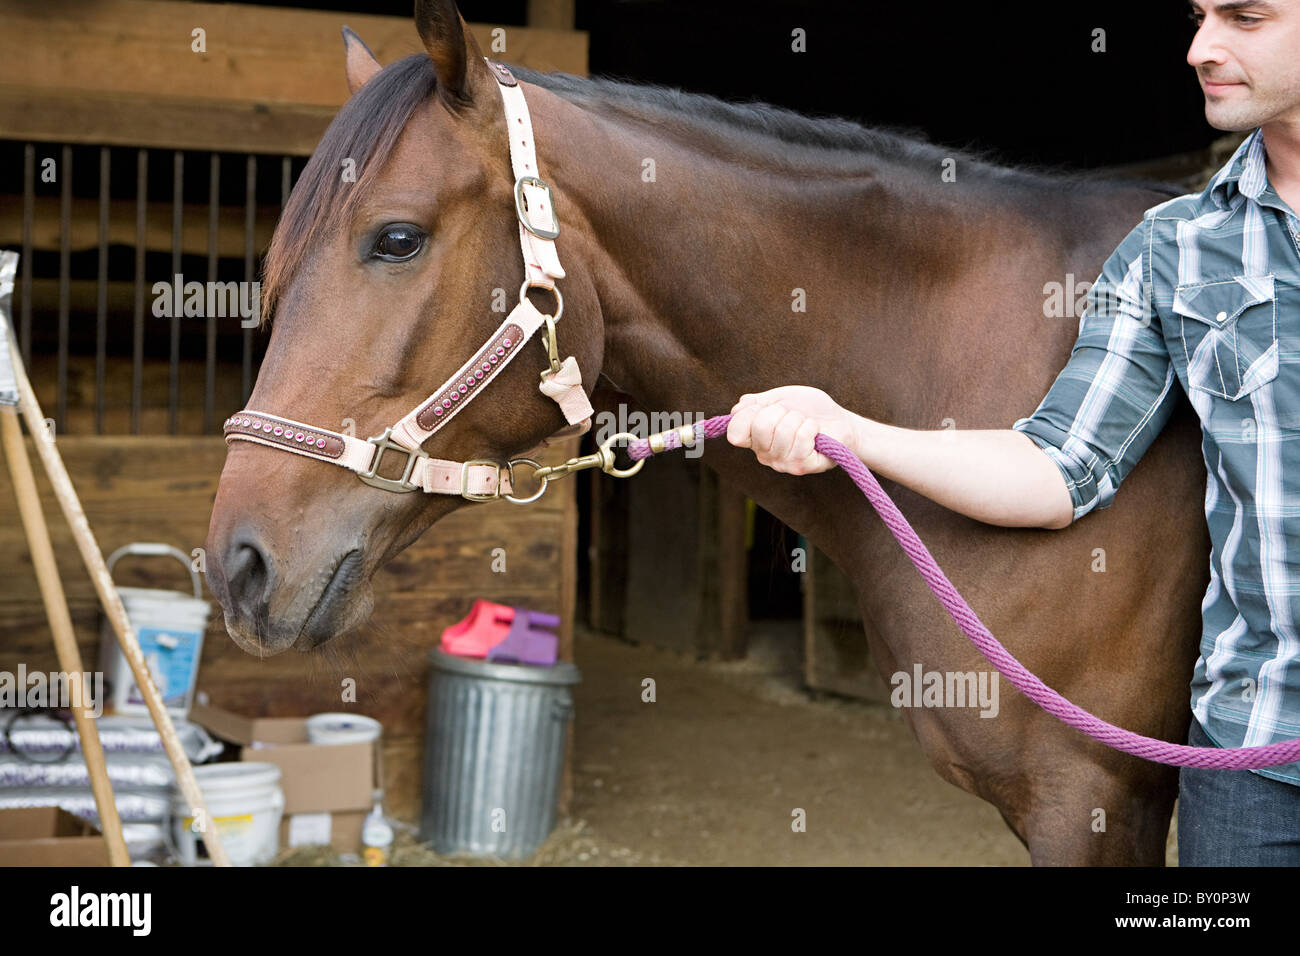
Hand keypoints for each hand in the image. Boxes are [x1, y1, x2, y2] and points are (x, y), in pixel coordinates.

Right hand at [726, 386, 857, 474]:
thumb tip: (737, 409)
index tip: (762, 407)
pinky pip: (801, 439)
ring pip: (783, 431)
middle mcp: (764, 454)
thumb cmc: (811, 409)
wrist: (839, 421)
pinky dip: (811, 427)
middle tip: (792, 415)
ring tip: (806, 424)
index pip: (735, 433)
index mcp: (755, 438)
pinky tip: (815, 433)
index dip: (747, 415)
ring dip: (799, 419)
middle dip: (780, 411)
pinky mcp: (800, 466)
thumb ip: (757, 402)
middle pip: (760, 427)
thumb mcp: (781, 397)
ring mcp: (781, 463)